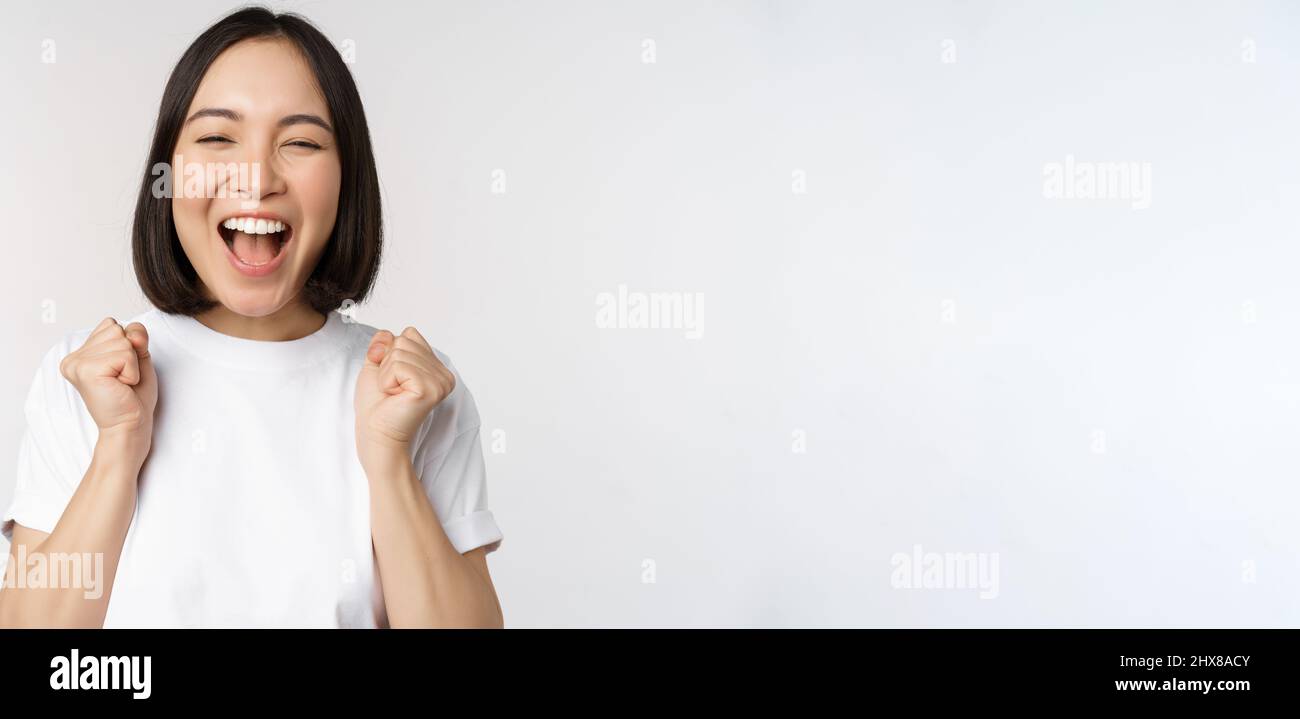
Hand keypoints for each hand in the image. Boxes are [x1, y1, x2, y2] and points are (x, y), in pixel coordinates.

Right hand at [59, 317, 157, 461]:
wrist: (129, 426)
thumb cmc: (133, 397)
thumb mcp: (139, 358)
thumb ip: (136, 337)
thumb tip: (132, 333)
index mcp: (81, 353)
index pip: (112, 325)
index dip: (129, 346)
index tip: (121, 371)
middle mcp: (73, 357)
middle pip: (118, 330)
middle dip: (131, 355)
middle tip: (122, 380)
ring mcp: (76, 363)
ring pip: (123, 341)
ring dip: (132, 365)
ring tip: (121, 383)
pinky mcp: (86, 370)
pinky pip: (125, 355)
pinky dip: (131, 371)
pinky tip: (120, 386)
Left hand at [354, 327, 454, 467]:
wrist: (375, 433)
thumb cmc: (376, 405)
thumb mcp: (376, 365)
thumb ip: (383, 343)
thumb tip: (387, 335)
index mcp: (435, 367)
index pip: (410, 334)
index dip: (390, 353)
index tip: (391, 378)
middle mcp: (443, 373)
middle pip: (405, 340)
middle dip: (387, 363)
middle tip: (391, 388)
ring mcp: (440, 381)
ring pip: (400, 351)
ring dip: (386, 373)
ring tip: (393, 394)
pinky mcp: (430, 389)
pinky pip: (399, 366)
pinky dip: (388, 380)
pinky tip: (395, 396)